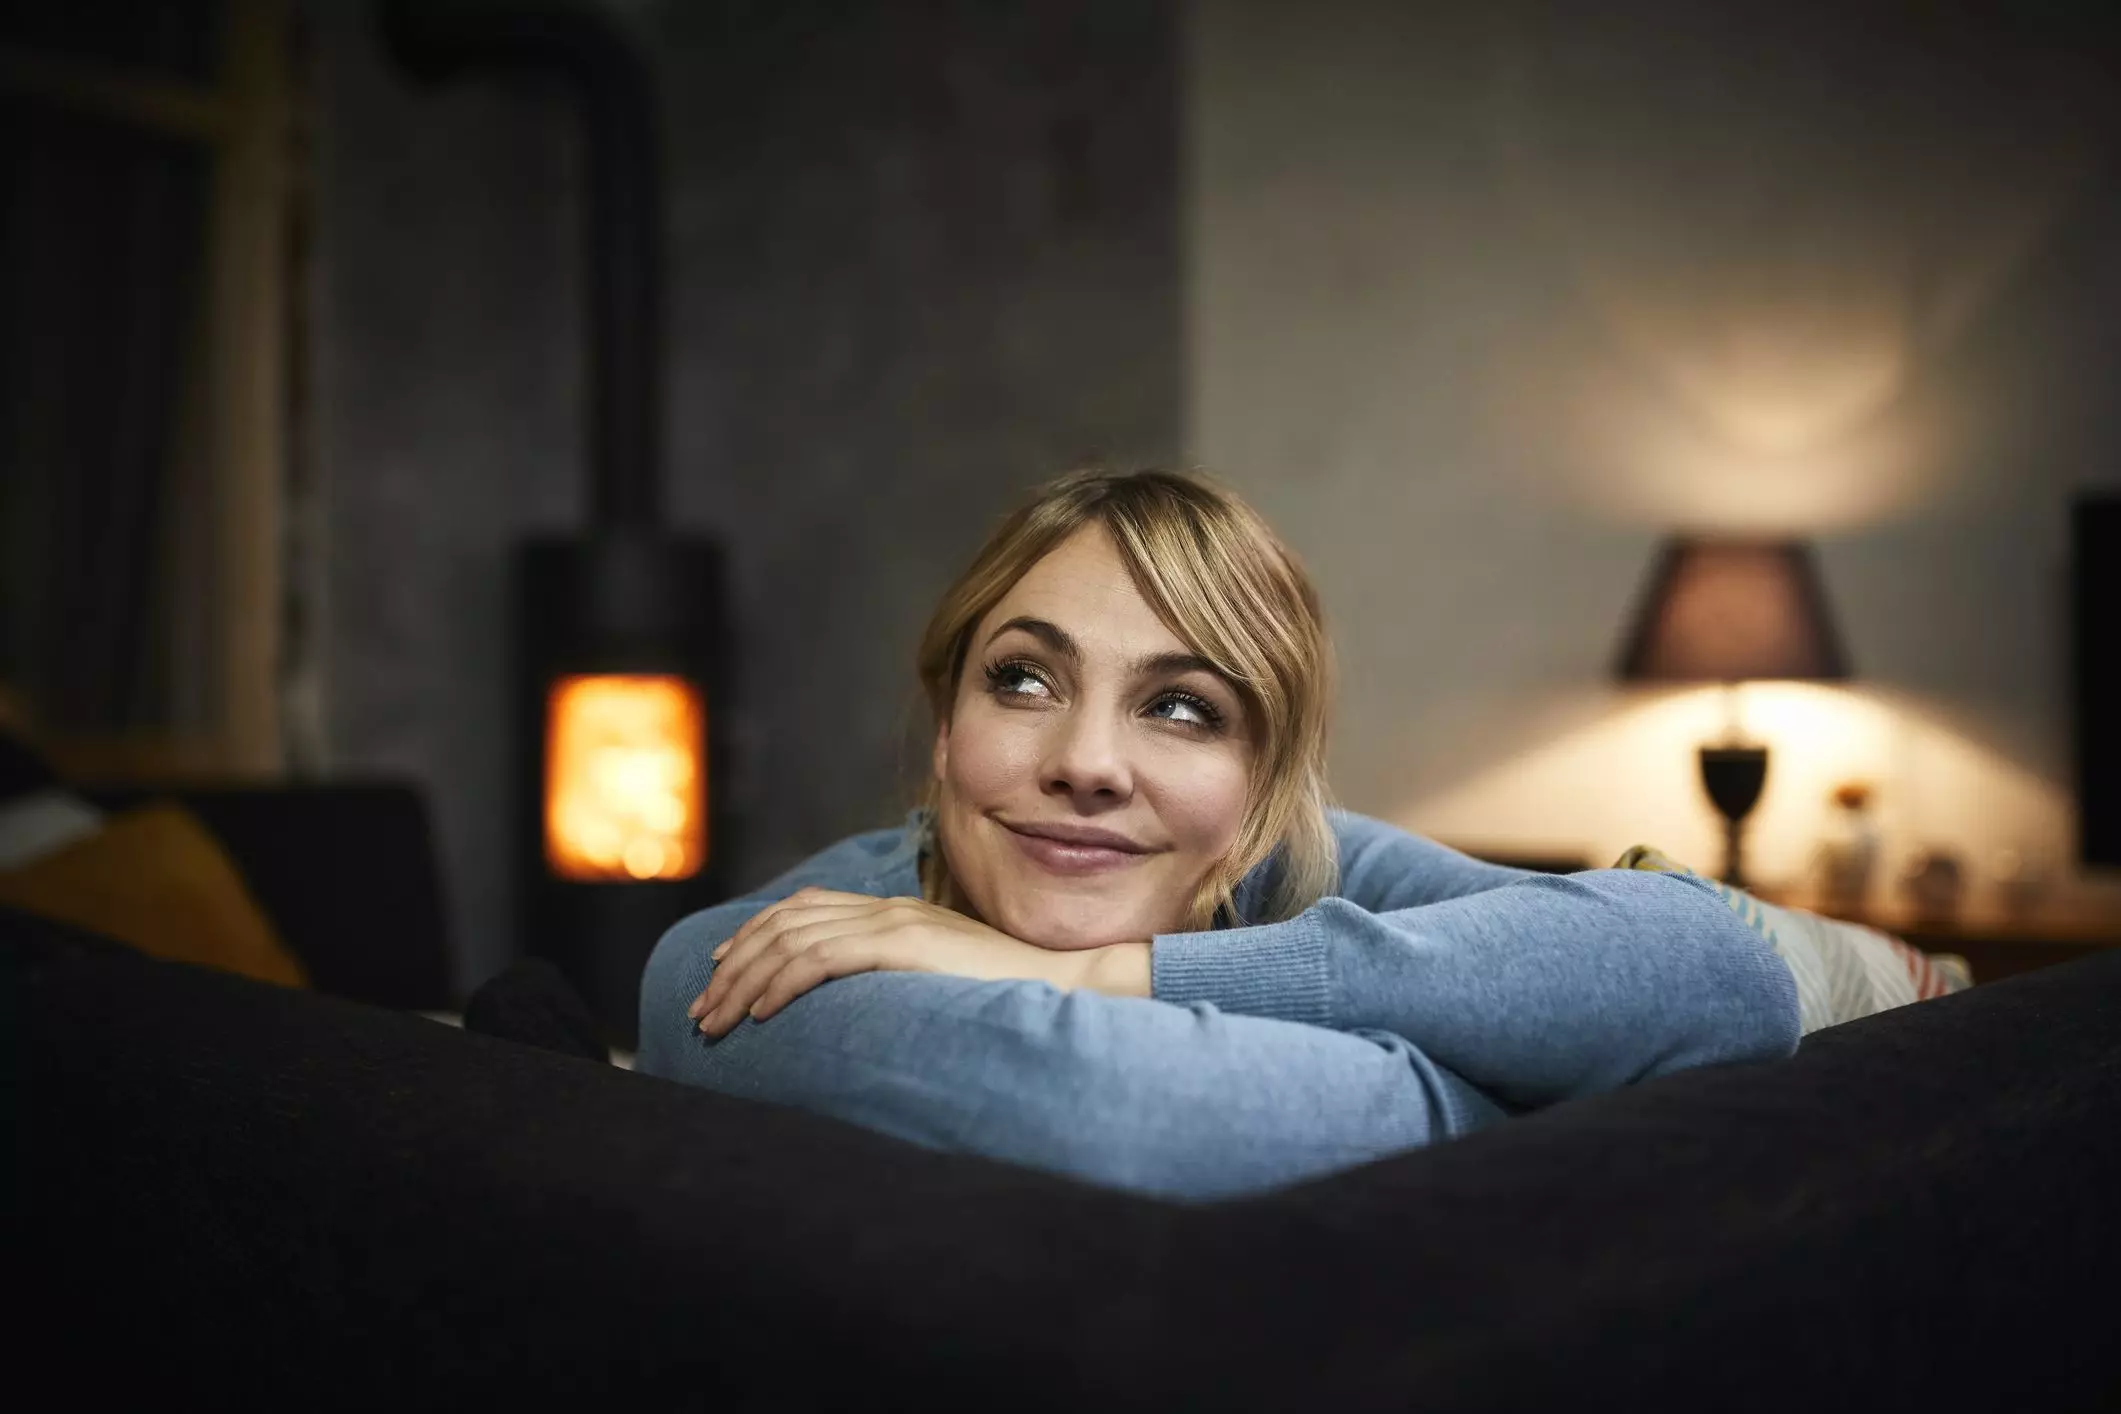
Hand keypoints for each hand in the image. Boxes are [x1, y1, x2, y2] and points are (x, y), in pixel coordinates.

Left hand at [686, 888, 1145, 1038]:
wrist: (1062, 986)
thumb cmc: (1006, 996)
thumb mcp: (937, 981)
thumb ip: (897, 979)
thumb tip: (856, 1010)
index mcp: (893, 913)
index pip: (804, 909)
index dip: (752, 936)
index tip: (719, 971)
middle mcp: (888, 909)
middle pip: (785, 922)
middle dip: (733, 966)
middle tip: (702, 1009)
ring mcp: (896, 924)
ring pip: (792, 940)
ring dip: (744, 981)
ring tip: (717, 1020)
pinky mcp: (904, 946)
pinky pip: (823, 958)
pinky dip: (782, 983)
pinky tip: (761, 1012)